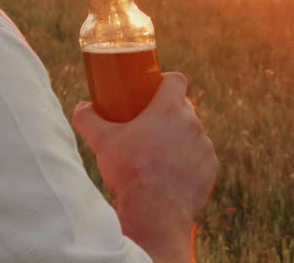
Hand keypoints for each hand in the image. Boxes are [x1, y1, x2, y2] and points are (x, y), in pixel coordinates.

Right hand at [72, 72, 217, 262]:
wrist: (154, 213)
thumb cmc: (129, 172)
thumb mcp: (101, 141)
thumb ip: (87, 118)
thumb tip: (82, 107)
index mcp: (169, 109)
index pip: (176, 80)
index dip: (164, 82)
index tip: (152, 91)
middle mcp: (192, 123)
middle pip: (182, 107)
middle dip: (167, 113)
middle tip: (148, 126)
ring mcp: (204, 146)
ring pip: (192, 132)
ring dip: (179, 137)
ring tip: (159, 152)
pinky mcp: (210, 168)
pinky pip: (200, 156)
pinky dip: (189, 161)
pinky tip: (173, 171)